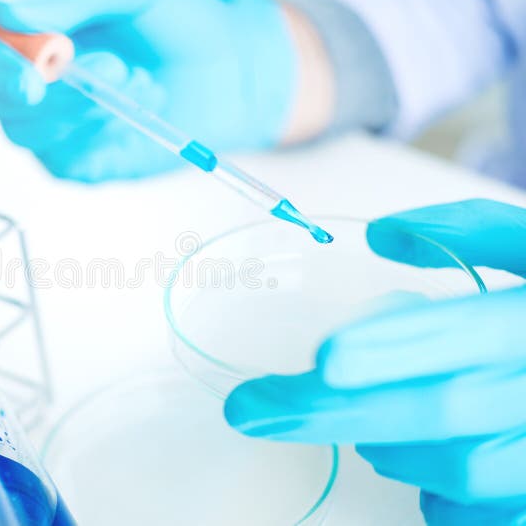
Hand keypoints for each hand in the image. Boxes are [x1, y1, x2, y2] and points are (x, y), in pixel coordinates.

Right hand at [0, 0, 302, 181]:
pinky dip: (100, 138)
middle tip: (118, 69)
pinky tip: (128, 115)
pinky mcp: (71, 158)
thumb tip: (9, 13)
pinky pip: (63, 160)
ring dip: (87, 108)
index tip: (34, 79)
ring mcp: (47, 120)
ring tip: (140, 81)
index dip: (4, 62)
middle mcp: (30, 73)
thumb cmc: (177, 23)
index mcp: (34, 25)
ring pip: (27, 130)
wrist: (225, 73)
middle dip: (55, 91)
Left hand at [224, 199, 525, 524]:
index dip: (391, 350)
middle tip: (251, 409)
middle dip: (333, 412)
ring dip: (384, 442)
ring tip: (354, 414)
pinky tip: (422, 455)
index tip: (320, 359)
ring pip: (451, 468)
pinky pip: (474, 509)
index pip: (460, 336)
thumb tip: (384, 233)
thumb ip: (470, 228)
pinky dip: (434, 490)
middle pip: (434, 413)